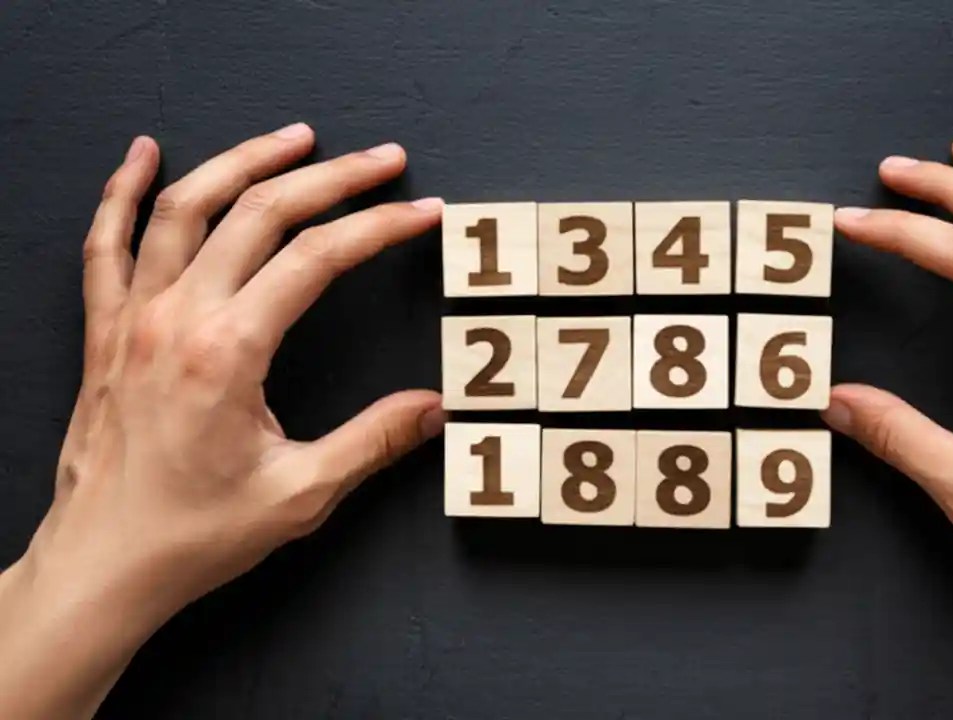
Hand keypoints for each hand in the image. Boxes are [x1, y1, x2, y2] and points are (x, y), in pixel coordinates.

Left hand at [0, 124, 444, 718]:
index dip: (379, 226)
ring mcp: (133, 317)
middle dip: (331, 177)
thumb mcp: (300, 495)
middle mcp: (177, 317)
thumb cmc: (194, 534)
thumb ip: (372, 442)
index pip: (317, 258)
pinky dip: (123, 190)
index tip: (423, 211)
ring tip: (296, 136)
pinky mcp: (105, 331)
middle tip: (383, 160)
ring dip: (244, 160)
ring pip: (185, 206)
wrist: (102, 564)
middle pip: (260, 213)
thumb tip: (435, 408)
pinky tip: (143, 152)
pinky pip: (105, 242)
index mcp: (228, 350)